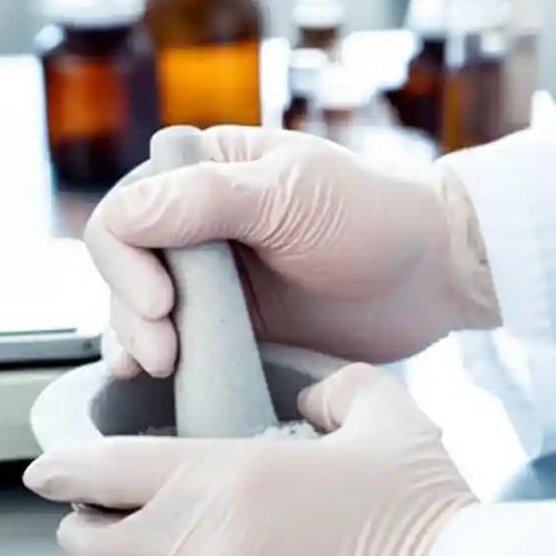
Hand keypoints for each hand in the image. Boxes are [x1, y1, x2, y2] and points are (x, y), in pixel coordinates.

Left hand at [24, 364, 476, 555]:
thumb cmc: (425, 520)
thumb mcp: (388, 420)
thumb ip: (338, 389)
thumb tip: (312, 393)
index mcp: (228, 480)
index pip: (105, 472)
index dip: (63, 468)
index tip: (46, 469)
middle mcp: (200, 551)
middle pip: (90, 545)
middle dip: (81, 526)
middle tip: (93, 513)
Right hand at [87, 126, 499, 377]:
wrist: (431, 277)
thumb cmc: (370, 216)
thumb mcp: (288, 194)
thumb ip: (204, 200)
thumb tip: (124, 215)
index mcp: (201, 173)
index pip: (124, 216)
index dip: (126, 264)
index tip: (161, 302)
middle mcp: (197, 226)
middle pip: (124, 273)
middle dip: (132, 315)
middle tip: (163, 354)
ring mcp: (215, 282)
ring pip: (143, 316)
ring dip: (139, 344)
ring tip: (161, 369)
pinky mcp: (235, 329)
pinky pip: (182, 348)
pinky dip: (165, 367)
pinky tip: (159, 382)